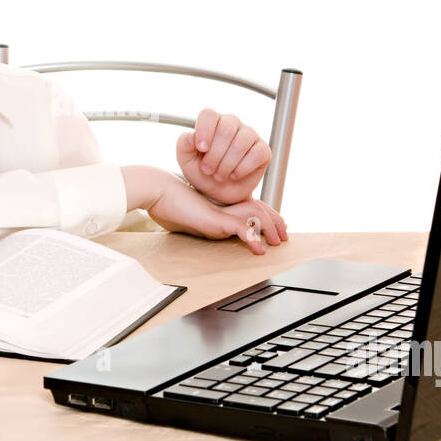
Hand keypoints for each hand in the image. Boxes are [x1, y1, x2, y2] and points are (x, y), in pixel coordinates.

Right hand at [146, 174, 287, 255]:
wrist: (156, 190)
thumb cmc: (166, 203)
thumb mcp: (188, 216)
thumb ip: (199, 221)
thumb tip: (204, 227)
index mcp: (220, 205)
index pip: (250, 207)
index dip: (265, 215)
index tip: (277, 225)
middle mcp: (224, 206)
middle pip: (258, 210)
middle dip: (274, 222)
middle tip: (284, 235)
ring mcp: (222, 212)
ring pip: (256, 216)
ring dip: (269, 229)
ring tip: (276, 243)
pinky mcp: (217, 219)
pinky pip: (241, 229)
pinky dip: (252, 239)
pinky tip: (259, 250)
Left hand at [177, 110, 270, 205]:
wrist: (219, 194)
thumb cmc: (202, 173)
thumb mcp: (186, 160)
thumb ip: (184, 144)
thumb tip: (193, 135)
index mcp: (212, 122)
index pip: (209, 114)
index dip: (204, 131)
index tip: (201, 149)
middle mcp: (232, 124)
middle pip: (226, 130)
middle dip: (215, 155)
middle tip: (208, 170)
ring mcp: (250, 135)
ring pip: (241, 143)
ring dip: (227, 164)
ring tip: (219, 175)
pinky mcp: (263, 150)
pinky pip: (256, 154)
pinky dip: (242, 168)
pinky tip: (234, 175)